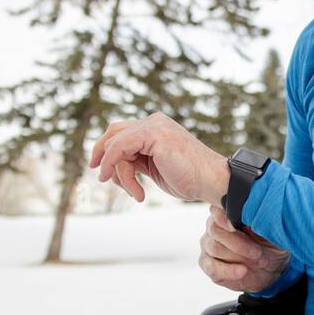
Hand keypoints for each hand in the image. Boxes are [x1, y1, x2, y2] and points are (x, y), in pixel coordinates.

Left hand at [88, 112, 228, 204]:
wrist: (211, 182)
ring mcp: (154, 125)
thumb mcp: (155, 167)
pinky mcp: (154, 134)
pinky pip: (119, 148)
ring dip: (120, 175)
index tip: (102, 172)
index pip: (121, 133)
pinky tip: (130, 188)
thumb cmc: (189, 179)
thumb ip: (136, 159)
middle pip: (113, 132)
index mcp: (156, 127)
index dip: (106, 151)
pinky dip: (115, 167)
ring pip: (116, 145)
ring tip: (137, 193)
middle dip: (102, 155)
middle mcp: (154, 121)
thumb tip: (114, 164)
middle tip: (102, 178)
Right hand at [199, 204, 290, 292]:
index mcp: (227, 213)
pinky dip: (228, 270)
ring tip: (257, 259)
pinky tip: (243, 271)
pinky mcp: (208, 264)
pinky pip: (212, 267)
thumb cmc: (270, 244)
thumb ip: (260, 220)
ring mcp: (208, 245)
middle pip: (215, 230)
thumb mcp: (271, 231)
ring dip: (237, 255)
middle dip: (238, 242)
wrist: (271, 267)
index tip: (236, 226)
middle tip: (258, 251)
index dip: (224, 217)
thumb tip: (255, 212)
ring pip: (214, 248)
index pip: (217, 211)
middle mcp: (214, 226)